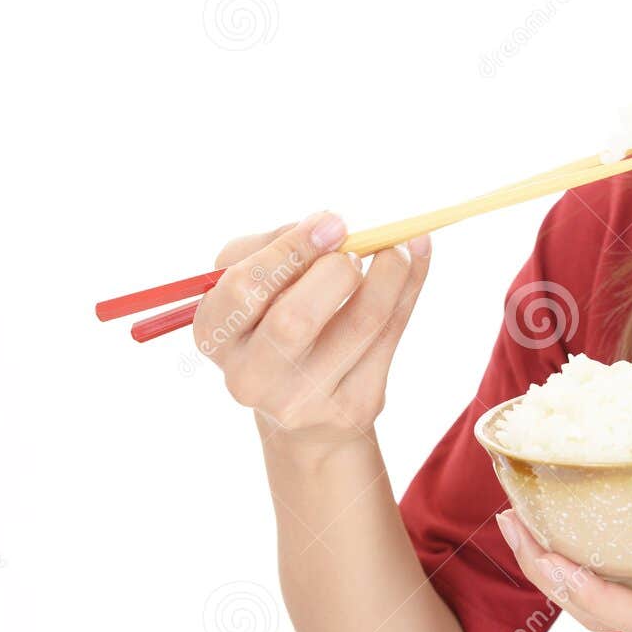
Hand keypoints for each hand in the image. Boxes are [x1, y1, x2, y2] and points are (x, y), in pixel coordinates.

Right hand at [194, 212, 431, 448]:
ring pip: (361, 324)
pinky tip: (415, 256)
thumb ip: (282, 244)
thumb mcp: (262, 278)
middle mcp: (250, 377)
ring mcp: (301, 401)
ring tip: (396, 246)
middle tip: (356, 247)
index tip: (332, 223)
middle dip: (336, 270)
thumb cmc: (276, 317)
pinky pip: (391, 336)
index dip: (292, 249)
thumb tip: (333, 226)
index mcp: (216, 334)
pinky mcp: (351, 408)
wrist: (304, 403)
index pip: (245, 288)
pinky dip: (410, 286)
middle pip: (295, 320)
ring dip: (389, 271)